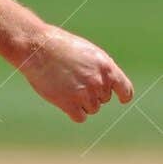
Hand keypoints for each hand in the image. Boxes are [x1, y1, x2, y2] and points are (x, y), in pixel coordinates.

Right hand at [16, 27, 133, 121]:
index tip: (122, 99)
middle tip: (73, 81)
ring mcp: (84, 94)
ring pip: (92, 109)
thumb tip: (104, 84)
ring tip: (65, 88)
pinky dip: (73, 112)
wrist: (37, 48)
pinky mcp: (69, 104)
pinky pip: (80, 117)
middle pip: (103, 99)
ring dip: (80, 103)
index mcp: (107, 67)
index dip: (123, 95)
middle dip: (91, 94)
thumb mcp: (87, 52)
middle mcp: (99, 82)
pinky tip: (63, 101)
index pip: (125, 89)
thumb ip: (99, 69)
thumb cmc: (59, 46)